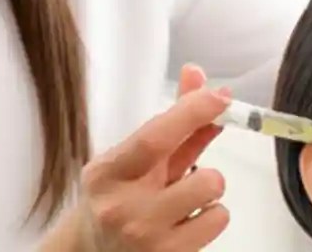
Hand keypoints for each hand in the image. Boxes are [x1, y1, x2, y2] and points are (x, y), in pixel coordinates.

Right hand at [72, 66, 230, 250]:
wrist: (91, 251)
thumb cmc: (117, 195)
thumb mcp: (135, 158)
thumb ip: (172, 122)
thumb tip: (197, 77)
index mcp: (109, 173)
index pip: (154, 138)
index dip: (192, 112)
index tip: (219, 97)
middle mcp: (124, 208)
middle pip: (200, 178)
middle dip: (210, 167)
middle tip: (191, 172)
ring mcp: (146, 239)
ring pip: (213, 197)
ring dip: (210, 191)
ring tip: (187, 197)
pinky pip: (217, 221)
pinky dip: (211, 215)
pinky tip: (188, 219)